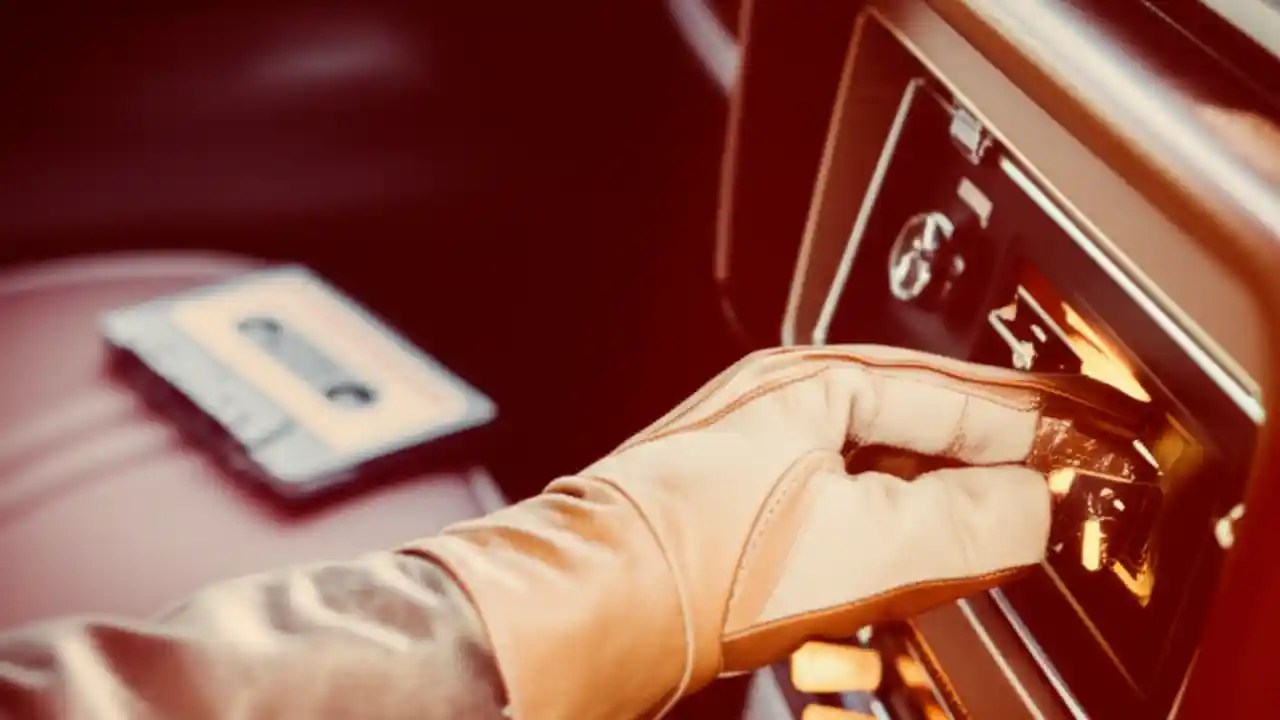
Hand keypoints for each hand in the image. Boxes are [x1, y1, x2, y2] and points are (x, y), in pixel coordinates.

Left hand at [406, 345, 1138, 718]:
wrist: (591, 611)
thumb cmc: (691, 559)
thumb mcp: (861, 543)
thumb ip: (969, 522)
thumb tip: (1030, 508)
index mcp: (816, 385)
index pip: (955, 393)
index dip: (1030, 423)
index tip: (1084, 441)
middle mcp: (781, 406)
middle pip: (916, 428)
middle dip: (982, 465)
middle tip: (1046, 485)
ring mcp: (754, 457)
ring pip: (875, 478)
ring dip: (923, 519)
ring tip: (961, 548)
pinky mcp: (736, 512)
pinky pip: (833, 517)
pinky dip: (871, 552)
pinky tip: (875, 595)